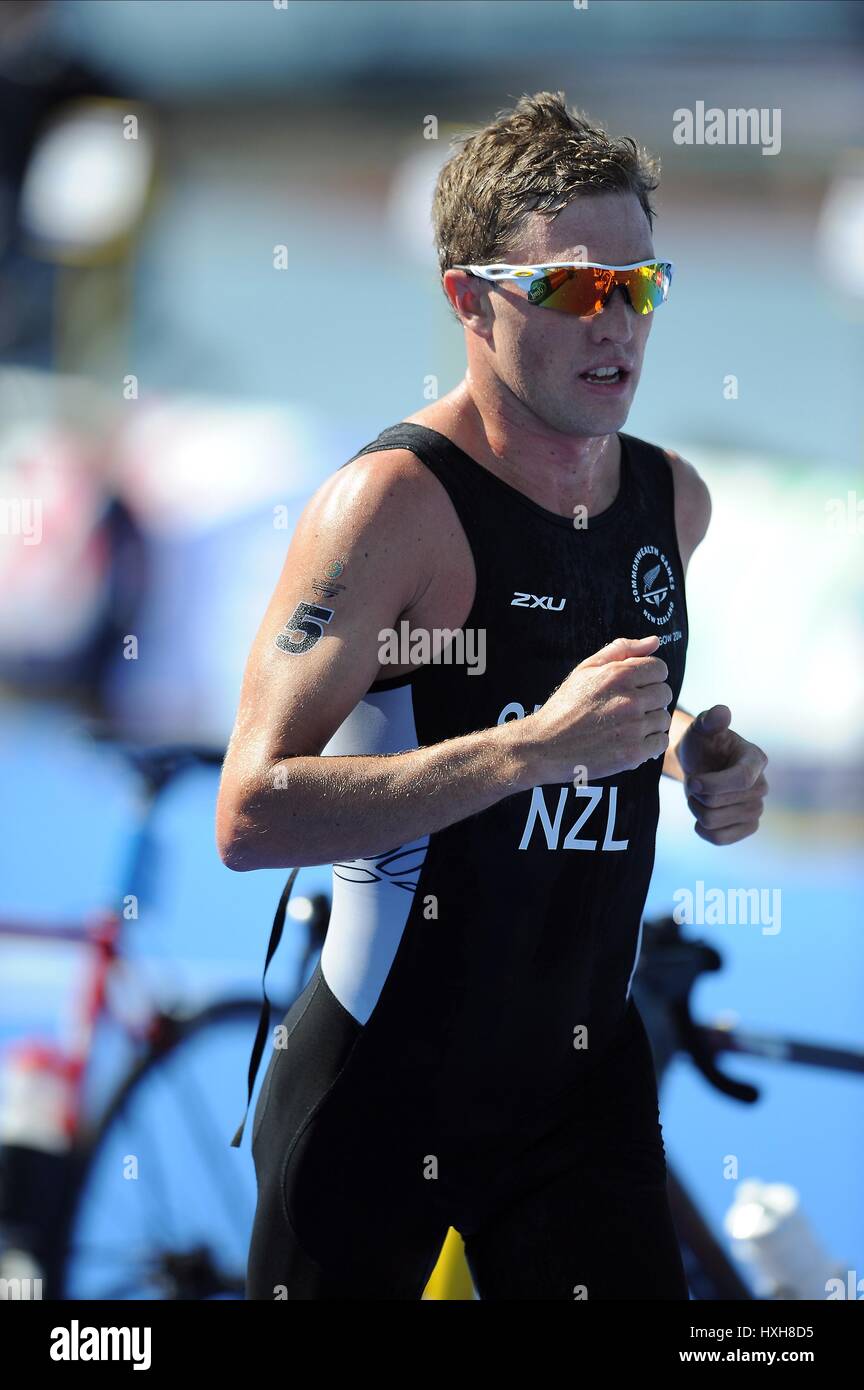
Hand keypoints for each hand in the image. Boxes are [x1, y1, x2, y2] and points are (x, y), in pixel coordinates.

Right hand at [519, 634, 672, 784]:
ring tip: (626, 726)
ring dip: (650, 722)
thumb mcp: (586, 669)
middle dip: (650, 699)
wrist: (544, 746)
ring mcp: (633, 728)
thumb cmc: (565, 706)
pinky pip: (661, 742)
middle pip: (664, 693)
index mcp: (618, 675)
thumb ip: (622, 649)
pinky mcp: (633, 753)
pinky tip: (630, 741)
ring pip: (664, 719)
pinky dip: (650, 743)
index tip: (634, 687)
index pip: (659, 668)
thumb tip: (655, 640)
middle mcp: (629, 700)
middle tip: (627, 708)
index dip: (648, 677)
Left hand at [677, 705, 767, 844]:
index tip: (692, 780)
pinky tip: (701, 816)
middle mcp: (761, 786)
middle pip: (719, 804)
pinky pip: (720, 839)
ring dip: (696, 810)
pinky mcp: (747, 827)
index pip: (742, 780)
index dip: (712, 784)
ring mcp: (756, 809)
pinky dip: (703, 830)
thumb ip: (710, 720)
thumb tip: (721, 712)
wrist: (700, 764)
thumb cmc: (702, 744)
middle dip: (696, 795)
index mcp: (755, 760)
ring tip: (698, 795)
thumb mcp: (701, 728)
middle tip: (695, 782)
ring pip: (714, 822)